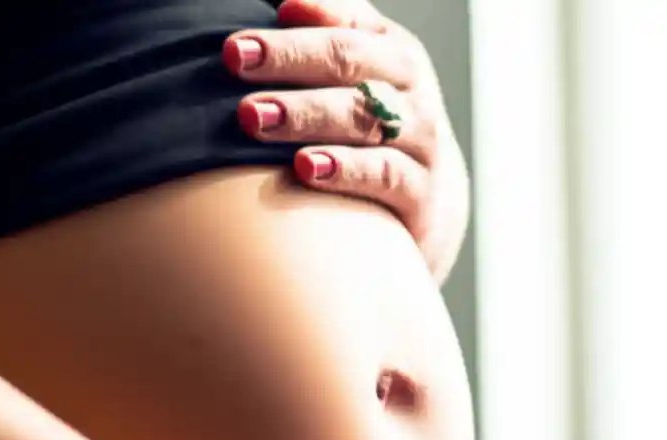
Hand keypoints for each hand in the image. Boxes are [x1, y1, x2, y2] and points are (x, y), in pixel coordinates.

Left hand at [223, 0, 470, 282]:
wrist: (432, 194)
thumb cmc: (376, 122)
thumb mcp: (361, 72)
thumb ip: (328, 31)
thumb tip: (279, 3)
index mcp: (391, 47)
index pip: (346, 20)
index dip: (302, 14)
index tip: (248, 27)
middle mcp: (410, 86)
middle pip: (350, 59)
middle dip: (289, 56)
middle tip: (235, 58)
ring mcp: (420, 138)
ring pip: (364, 117)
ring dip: (305, 114)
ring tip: (254, 116)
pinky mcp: (419, 191)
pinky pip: (383, 174)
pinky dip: (344, 169)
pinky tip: (304, 166)